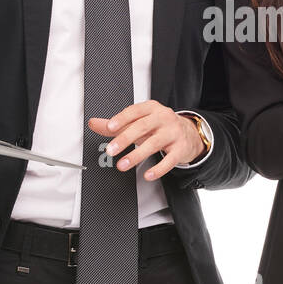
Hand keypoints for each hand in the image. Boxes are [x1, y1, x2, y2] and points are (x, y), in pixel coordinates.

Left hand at [88, 100, 202, 181]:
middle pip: (142, 127)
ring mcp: (173, 133)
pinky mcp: (181, 148)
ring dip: (136, 155)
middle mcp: (163, 118)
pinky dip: (158, 169)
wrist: (188, 133)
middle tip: (111, 150)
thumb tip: (94, 123)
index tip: (109, 127)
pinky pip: (170, 160)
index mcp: (151, 108)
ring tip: (122, 165)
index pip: (134, 111)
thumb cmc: (159, 127)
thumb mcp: (138, 122)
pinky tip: (148, 174)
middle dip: (125, 139)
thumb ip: (116, 124)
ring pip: (154, 143)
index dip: (121, 119)